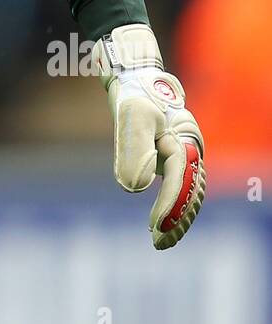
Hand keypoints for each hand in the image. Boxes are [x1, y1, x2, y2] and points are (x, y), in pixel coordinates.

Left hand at [90, 23, 205, 249]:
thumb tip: (135, 188)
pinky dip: (176, 205)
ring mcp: (185, 153)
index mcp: (184, 141)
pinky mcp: (175, 157)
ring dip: (179, 217)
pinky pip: (182, 186)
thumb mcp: (130, 118)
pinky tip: (162, 222)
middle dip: (178, 220)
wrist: (137, 78)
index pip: (180, 182)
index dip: (169, 206)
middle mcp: (190, 149)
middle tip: (159, 244)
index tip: (154, 228)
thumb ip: (132, 150)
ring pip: (190, 192)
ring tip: (162, 240)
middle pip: (192, 192)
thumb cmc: (135, 97)